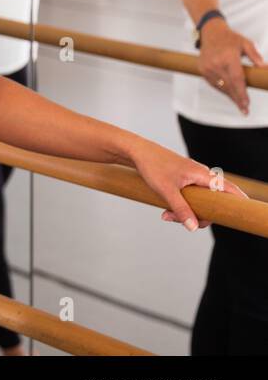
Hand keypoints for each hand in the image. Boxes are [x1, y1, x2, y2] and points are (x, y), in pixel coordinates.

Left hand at [129, 140, 248, 230]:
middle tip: (177, 220)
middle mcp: (200, 175)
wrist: (136, 152)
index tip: (243, 209)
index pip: (228, 188)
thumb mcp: (167, 191)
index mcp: (202, 174)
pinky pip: (189, 196)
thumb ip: (181, 209)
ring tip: (165, 215)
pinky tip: (165, 210)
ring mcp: (191, 177)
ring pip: (198, 201)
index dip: (237, 199)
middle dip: (198, 215)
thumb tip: (194, 228)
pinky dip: (180, 204)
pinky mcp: (182, 179)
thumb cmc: (152, 166)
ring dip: (185, 211)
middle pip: (212, 201)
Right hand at [198, 19, 264, 114]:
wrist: (211, 33)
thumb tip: (264, 68)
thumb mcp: (246, 43)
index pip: (236, 79)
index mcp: (228, 57)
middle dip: (237, 99)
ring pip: (220, 87)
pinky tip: (229, 94)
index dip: (242, 93)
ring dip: (230, 96)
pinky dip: (222, 89)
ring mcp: (207, 67)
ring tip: (239, 104)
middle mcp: (216, 63)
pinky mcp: (202, 69)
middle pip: (228, 86)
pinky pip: (213, 83)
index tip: (246, 104)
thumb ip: (255, 56)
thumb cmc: (231, 38)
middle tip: (245, 110)